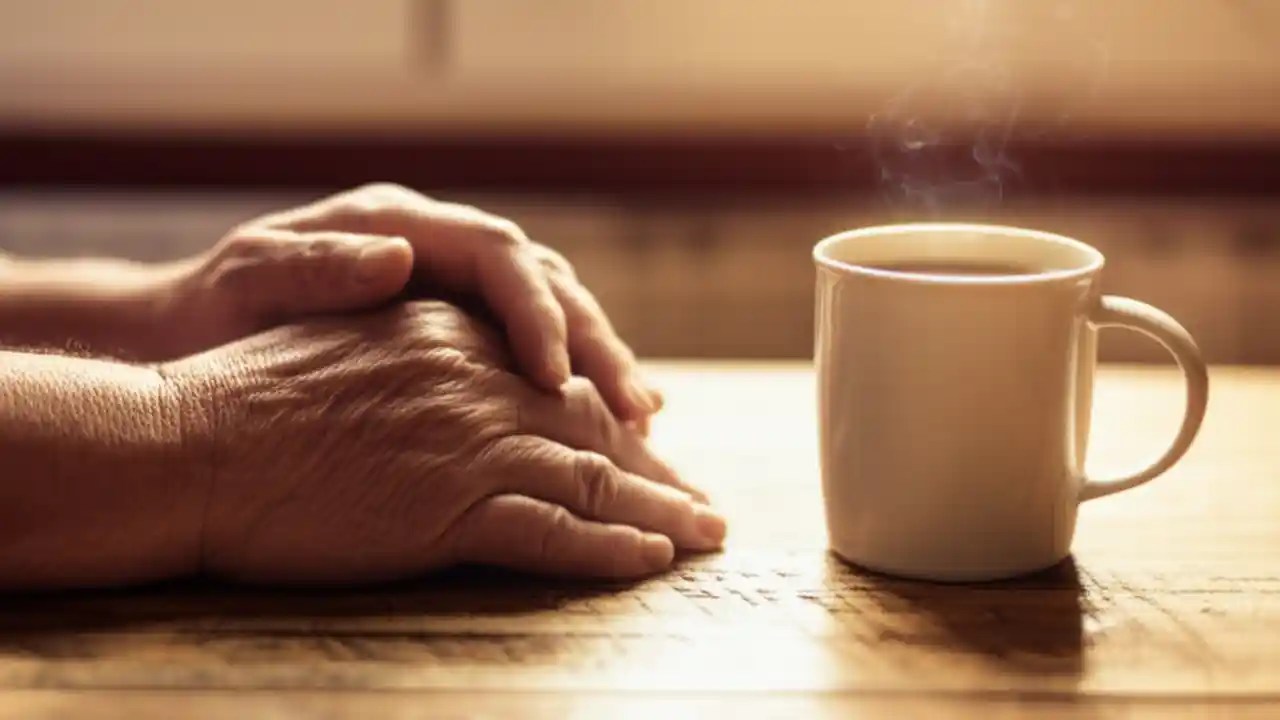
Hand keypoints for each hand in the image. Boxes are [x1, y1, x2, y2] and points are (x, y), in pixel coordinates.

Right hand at [162, 301, 719, 583]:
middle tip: (704, 497)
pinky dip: (607, 550)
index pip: (556, 383)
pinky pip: (552, 534)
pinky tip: (649, 563)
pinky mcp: (450, 512)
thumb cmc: (248, 399)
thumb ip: (417, 354)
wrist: (193, 443)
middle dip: (658, 469)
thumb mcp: (345, 348)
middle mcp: (477, 386)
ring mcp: (469, 448)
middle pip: (592, 431)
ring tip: (707, 533)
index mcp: (452, 341)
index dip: (611, 421)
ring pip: (591, 480)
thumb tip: (461, 369)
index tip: (651, 446)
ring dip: (661, 512)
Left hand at [166, 184, 659, 420]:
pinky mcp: (459, 329)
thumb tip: (399, 258)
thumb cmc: (218, 308)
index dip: (538, 313)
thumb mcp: (254, 281)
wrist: (194, 329)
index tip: (558, 377)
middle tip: (638, 408)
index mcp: (403, 225)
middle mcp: (443, 248)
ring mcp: (455, 288)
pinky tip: (603, 428)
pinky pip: (531, 349)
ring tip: (642, 420)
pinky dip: (571, 386)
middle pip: (546, 284)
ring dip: (600, 365)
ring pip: (554, 316)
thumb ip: (320, 267)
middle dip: (596, 344)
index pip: (499, 255)